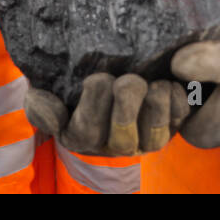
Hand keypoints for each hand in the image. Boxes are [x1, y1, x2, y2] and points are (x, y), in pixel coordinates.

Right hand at [24, 73, 189, 155]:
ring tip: (152, 83)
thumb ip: (40, 105)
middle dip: (126, 106)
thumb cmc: (71, 88)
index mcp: (81, 137)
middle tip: (125, 79)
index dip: (94, 105)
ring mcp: (144, 138)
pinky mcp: (169, 126)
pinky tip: (169, 83)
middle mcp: (115, 144)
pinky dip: (178, 102)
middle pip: (123, 139)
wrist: (103, 75)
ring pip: (155, 136)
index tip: (96, 78)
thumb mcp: (44, 94)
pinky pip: (179, 121)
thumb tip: (52, 110)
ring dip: (155, 106)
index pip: (87, 133)